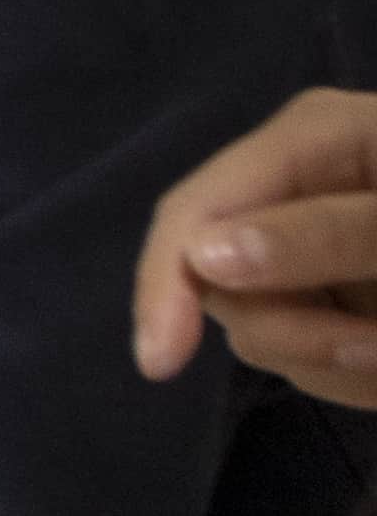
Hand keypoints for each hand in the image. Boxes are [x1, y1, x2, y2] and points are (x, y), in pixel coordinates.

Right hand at [137, 88, 376, 399]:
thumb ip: (328, 232)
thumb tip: (202, 256)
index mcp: (312, 140)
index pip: (196, 209)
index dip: (165, 282)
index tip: (160, 363)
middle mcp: (298, 193)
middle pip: (221, 278)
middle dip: (292, 331)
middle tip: (376, 351)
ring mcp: (316, 252)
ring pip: (259, 328)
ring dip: (330, 360)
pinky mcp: (339, 302)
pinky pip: (304, 357)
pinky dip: (351, 375)